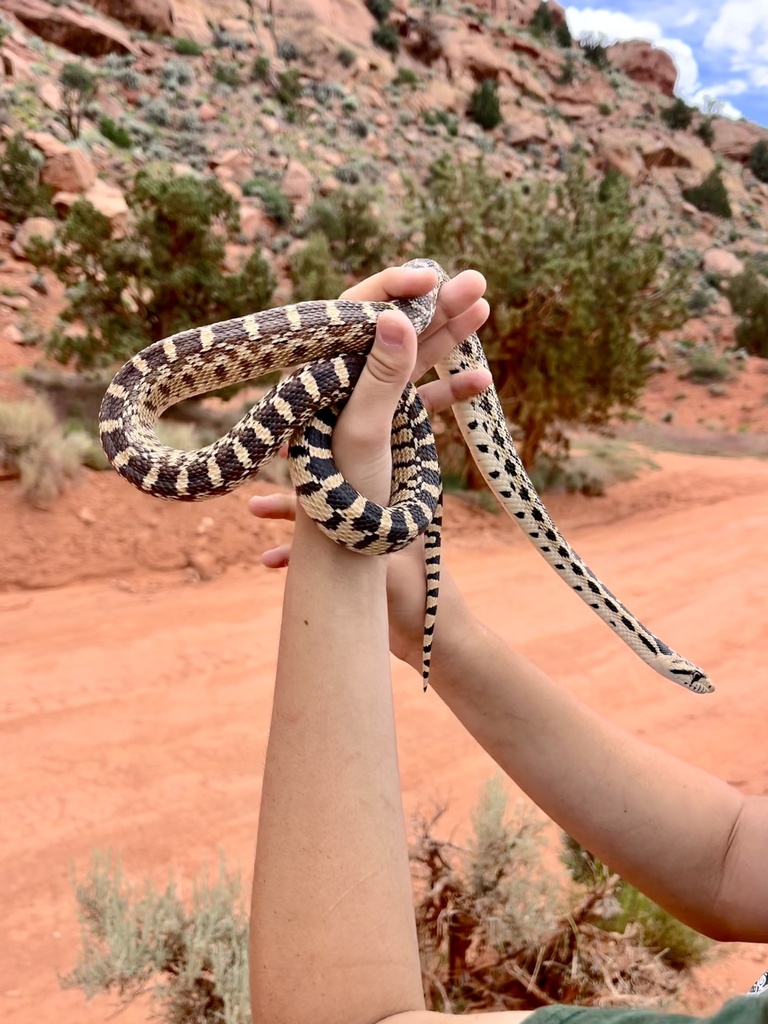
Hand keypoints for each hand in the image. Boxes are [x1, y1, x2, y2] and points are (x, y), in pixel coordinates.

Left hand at [249, 264, 488, 666]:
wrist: (350, 559)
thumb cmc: (343, 498)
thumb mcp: (364, 433)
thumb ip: (380, 375)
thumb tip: (395, 315)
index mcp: (330, 378)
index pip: (362, 316)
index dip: (398, 289)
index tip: (436, 276)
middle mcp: (348, 388)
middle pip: (396, 334)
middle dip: (438, 306)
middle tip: (478, 282)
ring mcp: (371, 410)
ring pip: (415, 363)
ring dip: (449, 339)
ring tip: (484, 310)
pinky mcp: (391, 437)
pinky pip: (424, 405)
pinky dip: (452, 393)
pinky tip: (483, 382)